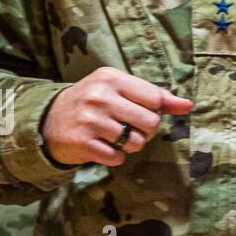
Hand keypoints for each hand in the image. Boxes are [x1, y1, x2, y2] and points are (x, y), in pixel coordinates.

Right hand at [41, 67, 191, 166]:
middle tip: (132, 129)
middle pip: (150, 122)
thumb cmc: (95, 102)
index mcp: (112, 78)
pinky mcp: (81, 142)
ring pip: (135, 142)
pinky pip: (117, 157)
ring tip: (116, 138)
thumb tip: (188, 106)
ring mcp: (90, 120)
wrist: (47, 120)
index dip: (156, 111)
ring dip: (131, 145)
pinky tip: (104, 147)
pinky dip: (116, 157)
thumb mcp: (120, 89)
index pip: (155, 99)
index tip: (144, 113)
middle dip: (146, 131)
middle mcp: (100, 96)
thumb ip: (155, 96)